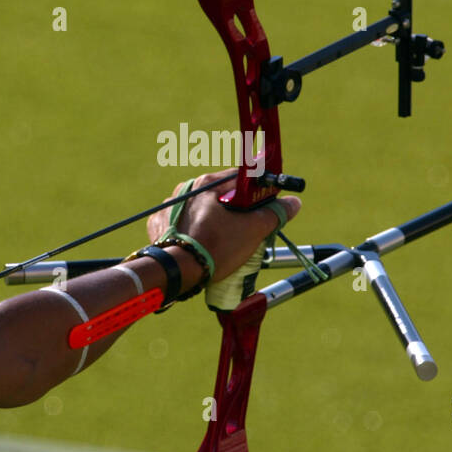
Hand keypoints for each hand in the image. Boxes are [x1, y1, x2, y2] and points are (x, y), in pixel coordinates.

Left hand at [146, 172, 301, 282]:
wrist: (176, 272)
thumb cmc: (215, 247)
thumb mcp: (252, 231)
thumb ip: (274, 214)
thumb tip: (293, 202)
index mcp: (207, 184)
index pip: (239, 179)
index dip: (256, 192)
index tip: (263, 207)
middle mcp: (184, 190)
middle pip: (218, 195)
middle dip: (234, 211)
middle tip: (244, 230)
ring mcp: (168, 208)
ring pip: (198, 210)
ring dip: (211, 221)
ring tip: (220, 243)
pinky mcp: (158, 226)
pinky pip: (180, 225)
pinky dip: (191, 233)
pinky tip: (198, 246)